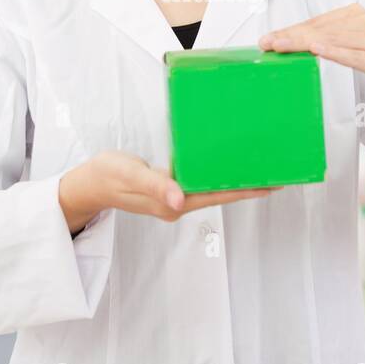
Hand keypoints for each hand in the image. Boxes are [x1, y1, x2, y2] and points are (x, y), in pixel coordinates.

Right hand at [58, 151, 278, 233]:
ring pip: (211, 187)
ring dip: (234, 177)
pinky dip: (214, 171)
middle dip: (248, 184)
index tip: (273, 183)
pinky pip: (198, 180)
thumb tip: (181, 201)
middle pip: (221, 193)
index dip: (246, 190)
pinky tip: (224, 161)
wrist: (87, 183)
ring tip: (259, 165)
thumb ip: (155, 186)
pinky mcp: (168, 188)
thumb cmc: (107, 176)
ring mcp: (174, 197)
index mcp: (173, 202)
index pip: (218, 195)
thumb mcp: (130, 176)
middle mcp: (178, 202)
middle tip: (277, 170)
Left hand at [258, 2, 364, 134]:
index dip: (290, 31)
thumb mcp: (358, 48)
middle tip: (264, 44)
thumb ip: (334, 44)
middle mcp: (362, 23)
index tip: (267, 40)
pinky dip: (334, 51)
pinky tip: (317, 50)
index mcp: (354, 17)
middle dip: (289, 36)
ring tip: (280, 47)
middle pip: (319, 29)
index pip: (316, 23)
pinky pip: (354, 54)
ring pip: (331, 39)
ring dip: (303, 42)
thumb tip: (302, 48)